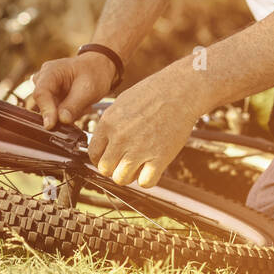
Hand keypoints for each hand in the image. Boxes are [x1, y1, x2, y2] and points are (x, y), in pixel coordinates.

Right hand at [30, 52, 115, 128]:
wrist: (98, 71)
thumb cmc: (93, 74)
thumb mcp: (88, 89)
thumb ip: (74, 106)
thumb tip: (61, 120)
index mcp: (50, 71)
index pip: (41, 93)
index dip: (45, 110)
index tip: (51, 125)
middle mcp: (43, 80)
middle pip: (42, 104)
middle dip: (59, 114)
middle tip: (80, 110)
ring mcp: (45, 91)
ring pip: (49, 111)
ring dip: (66, 114)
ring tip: (84, 104)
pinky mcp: (50, 100)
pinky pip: (55, 114)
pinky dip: (68, 115)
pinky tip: (80, 106)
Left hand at [88, 72, 199, 187]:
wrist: (180, 91)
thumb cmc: (153, 93)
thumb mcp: (122, 103)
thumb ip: (110, 124)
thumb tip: (103, 142)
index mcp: (109, 123)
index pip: (93, 153)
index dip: (102, 158)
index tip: (111, 156)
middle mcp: (120, 138)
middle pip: (105, 169)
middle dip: (114, 168)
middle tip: (124, 161)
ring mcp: (139, 149)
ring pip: (121, 179)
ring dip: (129, 175)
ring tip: (138, 165)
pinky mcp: (159, 157)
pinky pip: (145, 182)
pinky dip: (147, 179)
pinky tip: (151, 168)